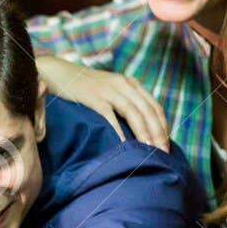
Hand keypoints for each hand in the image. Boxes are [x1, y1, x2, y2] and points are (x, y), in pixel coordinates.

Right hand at [36, 56, 168, 148]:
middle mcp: (124, 84)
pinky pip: (110, 115)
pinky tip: (123, 144)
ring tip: (149, 150)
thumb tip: (139, 131)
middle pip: (148, 110)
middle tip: (163, 154)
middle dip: (158, 133)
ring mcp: (109, 90)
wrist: (59, 73)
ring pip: (134, 112)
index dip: (163, 127)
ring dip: (143, 132)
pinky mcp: (93, 96)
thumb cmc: (85, 89)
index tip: (167, 147)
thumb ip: (125, 105)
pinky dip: (118, 130)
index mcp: (132, 84)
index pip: (155, 107)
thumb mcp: (111, 92)